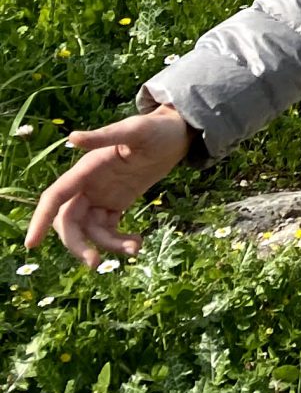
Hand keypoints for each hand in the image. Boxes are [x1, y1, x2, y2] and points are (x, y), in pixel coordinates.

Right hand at [24, 106, 192, 266]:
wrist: (176, 136)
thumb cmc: (155, 129)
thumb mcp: (135, 129)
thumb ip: (106, 136)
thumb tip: (73, 138)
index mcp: (85, 170)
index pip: (54, 197)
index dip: (40, 220)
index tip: (32, 244)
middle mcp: (87, 186)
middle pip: (69, 222)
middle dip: (77, 244)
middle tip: (94, 263)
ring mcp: (101, 197)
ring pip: (90, 230)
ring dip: (106, 245)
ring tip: (134, 248)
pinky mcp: (116, 204)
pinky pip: (108, 229)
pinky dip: (118, 241)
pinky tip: (137, 243)